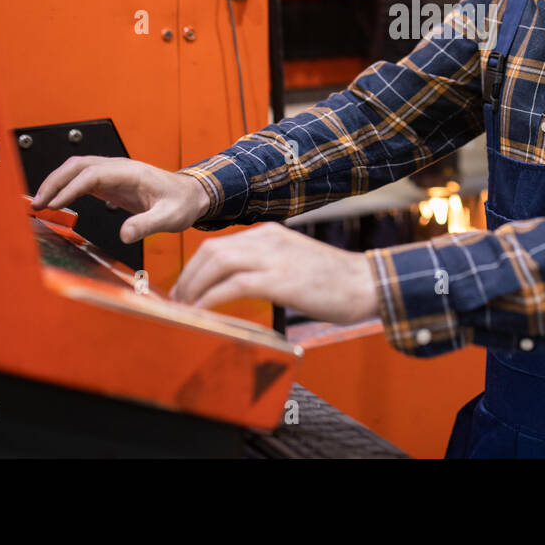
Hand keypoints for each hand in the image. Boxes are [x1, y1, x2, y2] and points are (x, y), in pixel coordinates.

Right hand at [30, 155, 211, 242]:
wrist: (191, 195)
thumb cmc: (182, 204)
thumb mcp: (170, 217)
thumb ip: (148, 224)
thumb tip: (124, 235)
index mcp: (131, 172)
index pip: (92, 174)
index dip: (71, 188)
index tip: (54, 204)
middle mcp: (119, 168)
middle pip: (78, 166)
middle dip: (54, 182)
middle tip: (36, 203)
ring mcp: (113, 173)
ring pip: (77, 169)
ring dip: (56, 182)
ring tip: (39, 203)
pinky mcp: (110, 182)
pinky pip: (82, 179)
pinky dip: (65, 187)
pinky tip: (55, 202)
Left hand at [172, 222, 379, 324]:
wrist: (366, 283)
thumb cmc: (335, 280)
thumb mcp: (295, 262)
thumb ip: (267, 266)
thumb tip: (238, 283)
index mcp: (270, 234)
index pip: (219, 244)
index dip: (195, 266)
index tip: (185, 287)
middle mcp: (268, 239)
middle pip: (211, 251)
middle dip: (188, 276)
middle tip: (177, 300)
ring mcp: (274, 257)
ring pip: (216, 263)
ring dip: (194, 287)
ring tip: (185, 308)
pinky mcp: (280, 279)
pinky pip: (233, 285)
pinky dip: (211, 298)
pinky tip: (202, 311)